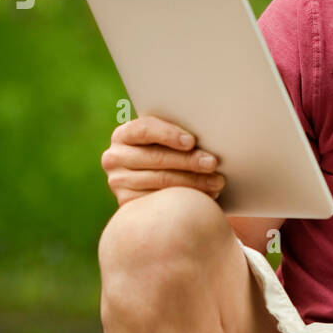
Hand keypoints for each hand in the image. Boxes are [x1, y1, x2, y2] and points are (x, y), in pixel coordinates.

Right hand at [101, 116, 225, 207]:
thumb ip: (175, 133)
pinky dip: (185, 197)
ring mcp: (119, 182)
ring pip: (161, 181)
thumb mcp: (164, 139)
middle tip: (212, 163)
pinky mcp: (127, 203)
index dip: (169, 134)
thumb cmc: (166, 151)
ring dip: (194, 181)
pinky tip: (205, 196)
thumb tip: (208, 131)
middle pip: (156, 157)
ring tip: (217, 182)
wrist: (150, 178)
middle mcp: (115, 157)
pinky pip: (160, 200)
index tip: (191, 141)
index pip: (144, 129)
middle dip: (188, 161)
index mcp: (124, 134)